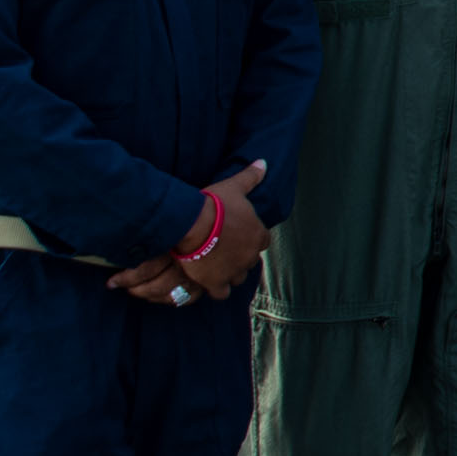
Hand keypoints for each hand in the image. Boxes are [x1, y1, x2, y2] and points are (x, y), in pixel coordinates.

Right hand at [112, 162, 269, 306]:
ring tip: (214, 264)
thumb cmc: (214, 204)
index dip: (250, 239)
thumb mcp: (235, 187)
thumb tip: (264, 162)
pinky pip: (222, 293)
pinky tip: (207, 280)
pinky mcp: (216, 283)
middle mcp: (250, 257)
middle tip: (222, 249)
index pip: (261, 241)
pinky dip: (216, 288)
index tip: (237, 235)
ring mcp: (234, 272)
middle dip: (238, 256)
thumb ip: (251, 176)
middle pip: (248, 260)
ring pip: (237, 277)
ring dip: (229, 272)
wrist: (192, 224)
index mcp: (258, 235)